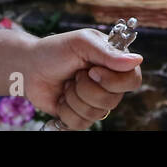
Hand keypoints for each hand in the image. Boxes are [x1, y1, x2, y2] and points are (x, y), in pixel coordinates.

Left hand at [23, 28, 142, 130]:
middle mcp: (109, 84)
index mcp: (115, 63)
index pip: (133, 80)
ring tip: (67, 84)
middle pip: (112, 100)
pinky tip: (62, 97)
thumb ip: (108, 53)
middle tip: (75, 74)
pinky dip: (66, 110)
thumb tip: (137, 60)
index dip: (114, 81)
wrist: (30, 67)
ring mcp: (95, 102)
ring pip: (95, 113)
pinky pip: (81, 123)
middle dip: (86, 88)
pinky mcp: (81, 116)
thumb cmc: (56, 50)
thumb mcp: (81, 43)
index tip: (92, 71)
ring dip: (74, 98)